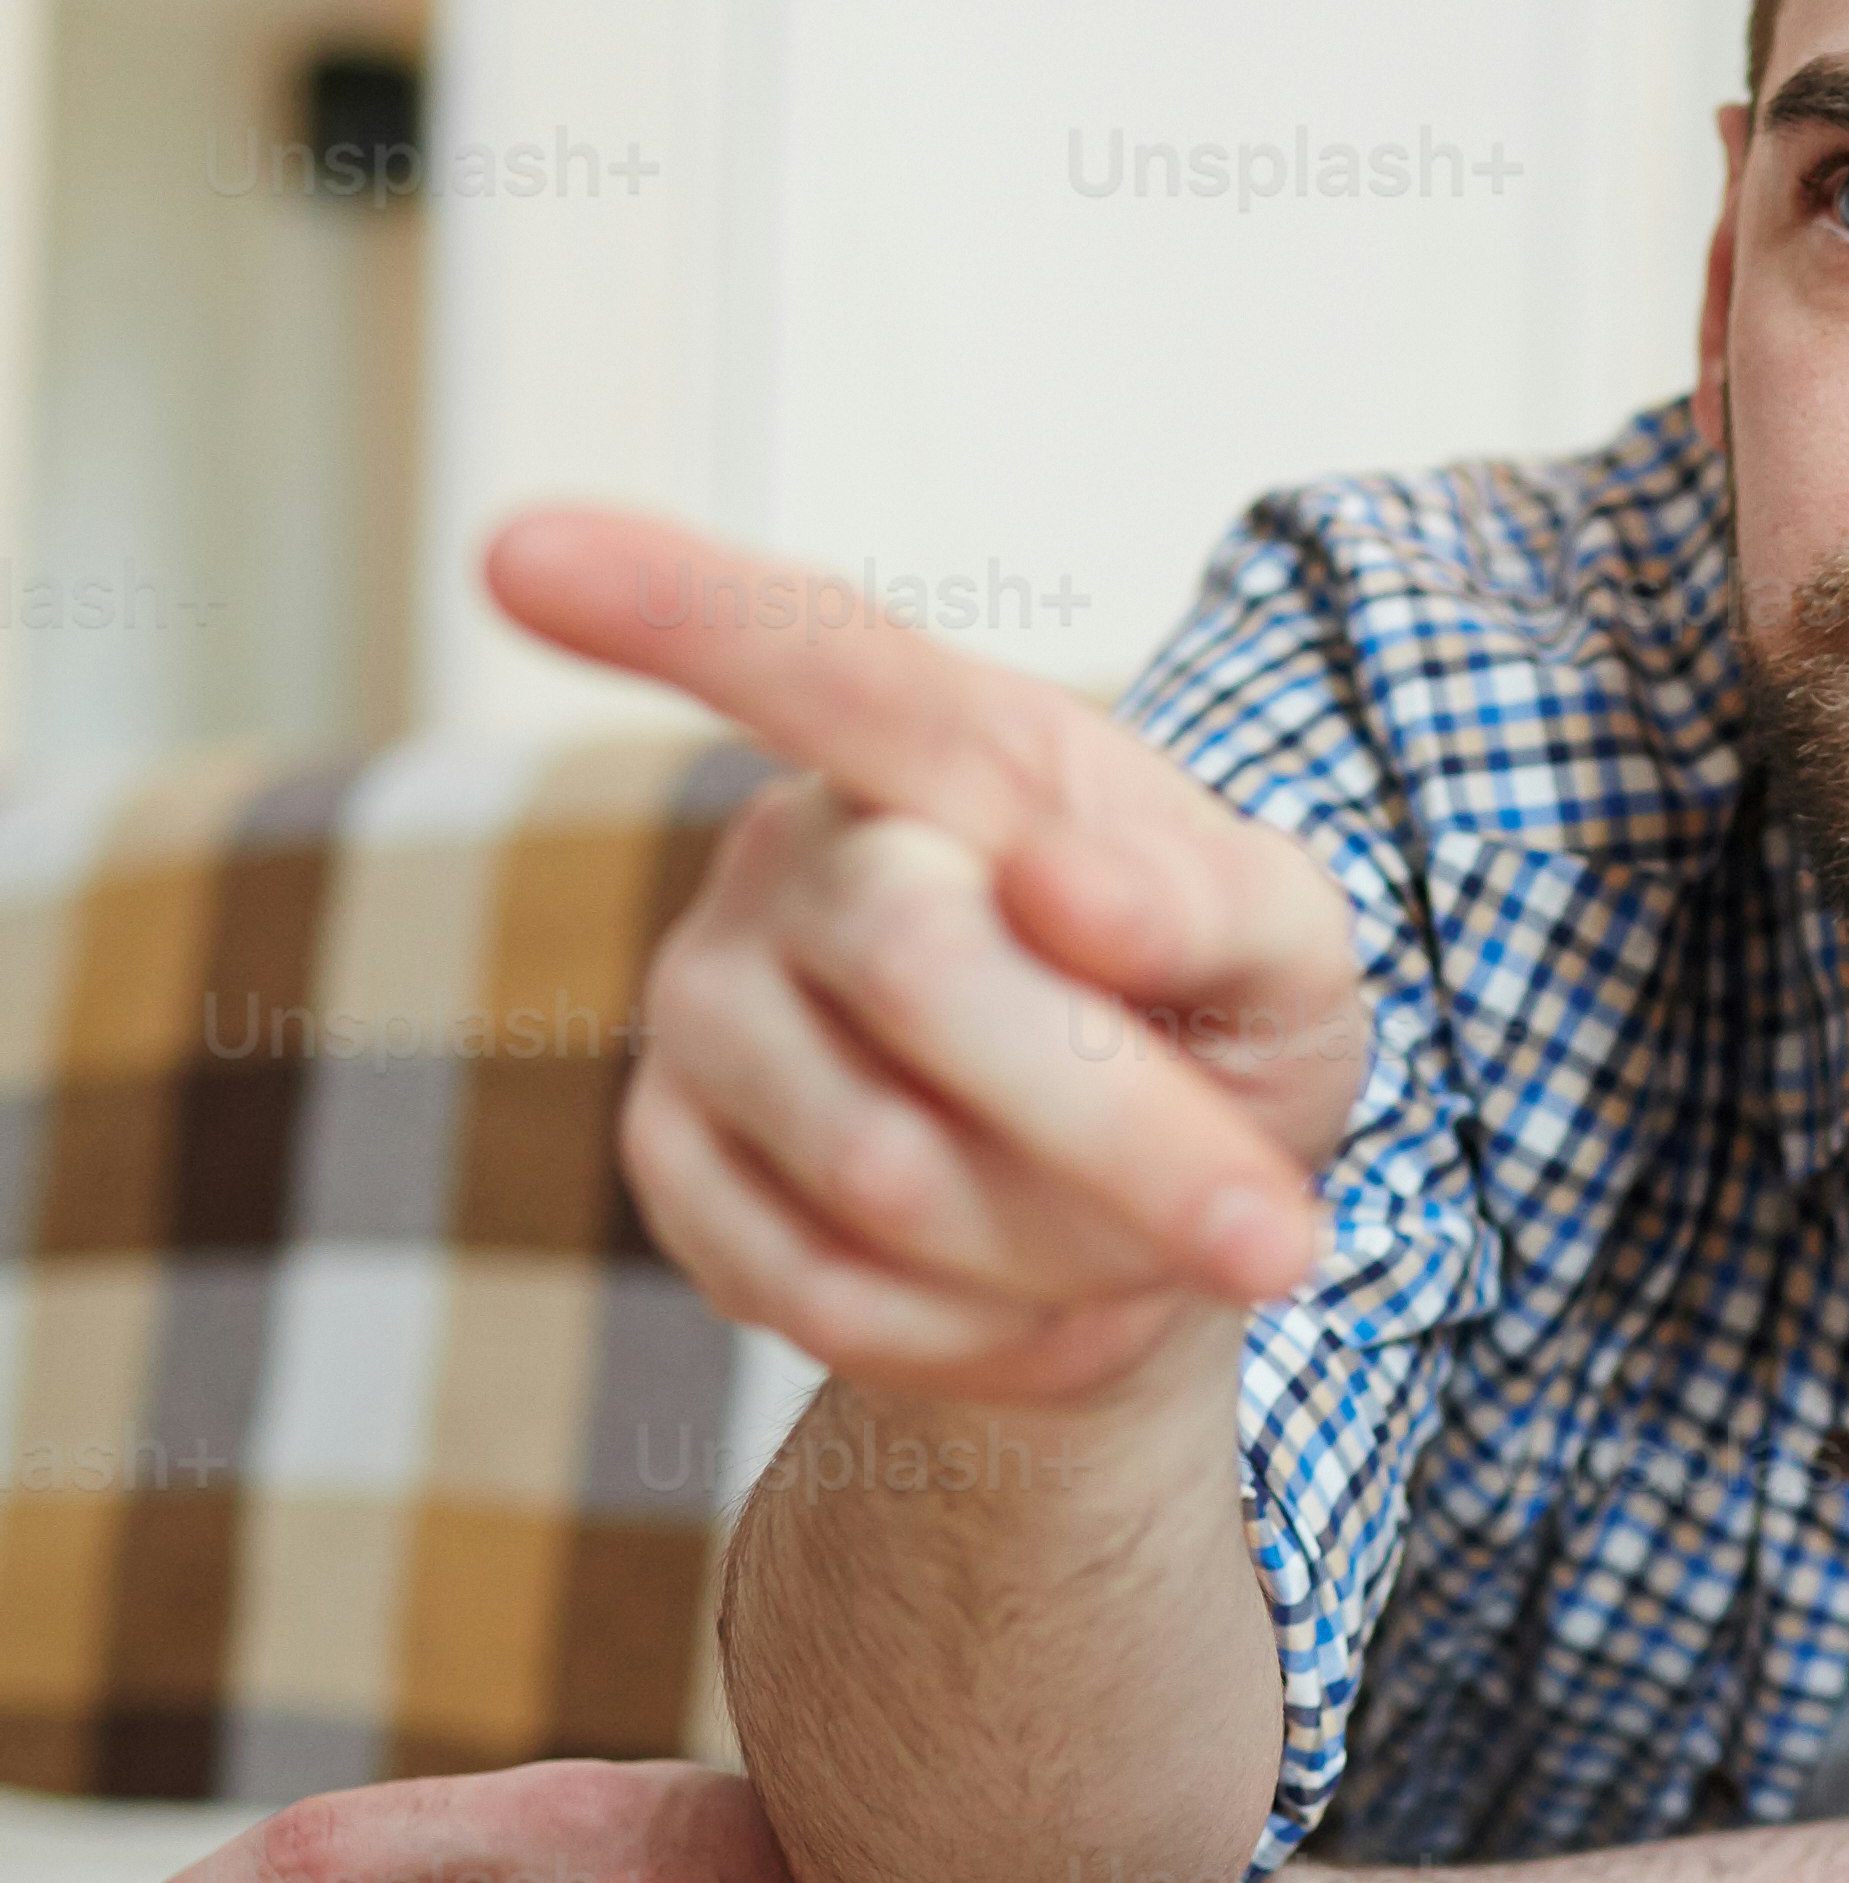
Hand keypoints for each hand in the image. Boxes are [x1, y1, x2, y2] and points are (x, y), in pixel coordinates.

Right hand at [485, 507, 1371, 1411]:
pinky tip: (1047, 1300)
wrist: (1145, 1223)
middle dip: (1124, 1134)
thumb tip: (1061, 887)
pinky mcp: (665, 1157)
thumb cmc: (1220, 1034)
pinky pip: (822, 1293)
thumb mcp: (1293, 956)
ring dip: (1069, 1246)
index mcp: (955, 748)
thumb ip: (1218, 901)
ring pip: (884, 1167)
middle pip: (922, 964)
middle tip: (1271, 1236)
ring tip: (1141, 1239)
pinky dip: (984, 1334)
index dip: (673, 606)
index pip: (818, 662)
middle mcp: (799, 848)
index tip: (522, 547)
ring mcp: (704, 1000)